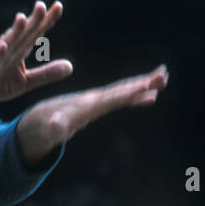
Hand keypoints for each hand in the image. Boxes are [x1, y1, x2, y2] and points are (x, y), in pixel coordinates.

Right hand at [0, 1, 73, 109]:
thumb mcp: (26, 82)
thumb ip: (46, 74)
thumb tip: (71, 67)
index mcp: (19, 51)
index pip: (35, 32)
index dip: (46, 20)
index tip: (58, 6)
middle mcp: (7, 50)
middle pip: (22, 33)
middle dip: (32, 20)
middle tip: (42, 5)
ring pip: (6, 43)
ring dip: (13, 31)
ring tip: (22, 18)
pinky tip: (3, 46)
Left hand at [16, 65, 168, 163]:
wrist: (40, 120)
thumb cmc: (45, 127)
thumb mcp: (49, 130)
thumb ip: (54, 128)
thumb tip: (56, 125)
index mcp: (86, 104)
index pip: (111, 96)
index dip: (128, 91)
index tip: (147, 85)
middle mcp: (94, 99)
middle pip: (121, 89)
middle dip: (142, 83)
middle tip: (164, 74)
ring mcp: (98, 101)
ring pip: (123, 91)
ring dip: (143, 85)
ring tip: (163, 78)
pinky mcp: (99, 105)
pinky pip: (120, 99)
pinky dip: (135, 96)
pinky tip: (150, 96)